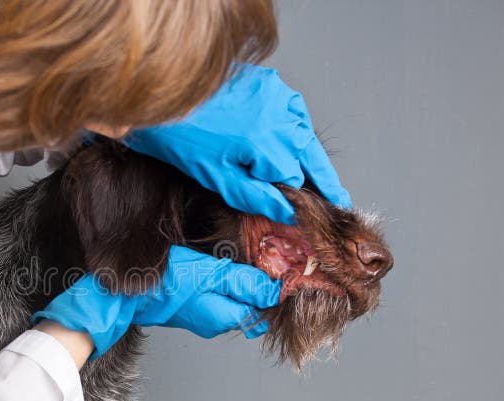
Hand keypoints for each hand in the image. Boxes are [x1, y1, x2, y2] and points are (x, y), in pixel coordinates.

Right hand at [32, 246, 281, 358]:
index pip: (265, 306)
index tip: (276, 262)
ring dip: (237, 282)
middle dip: (255, 283)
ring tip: (231, 258)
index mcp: (225, 316)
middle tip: (253, 256)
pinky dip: (220, 284)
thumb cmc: (163, 282)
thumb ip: (244, 280)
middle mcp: (217, 323)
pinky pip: (215, 299)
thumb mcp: (209, 272)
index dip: (273, 285)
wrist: (123, 295)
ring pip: (233, 300)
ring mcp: (203, 318)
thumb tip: (276, 289)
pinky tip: (212, 267)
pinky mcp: (191, 310)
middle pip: (250, 304)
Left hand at [126, 64, 351, 224]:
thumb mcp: (219, 179)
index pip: (296, 180)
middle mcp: (280, 115)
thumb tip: (288, 212)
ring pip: (304, 131)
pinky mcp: (269, 83)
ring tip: (320, 176)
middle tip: (341, 199)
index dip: (296, 197)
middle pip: (310, 155)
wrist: (162, 97)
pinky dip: (295, 126)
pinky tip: (292, 140)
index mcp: (269, 143)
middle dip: (321, 178)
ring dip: (308, 151)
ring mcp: (277, 95)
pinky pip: (293, 110)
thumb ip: (257, 197)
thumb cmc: (184, 141)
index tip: (308, 213)